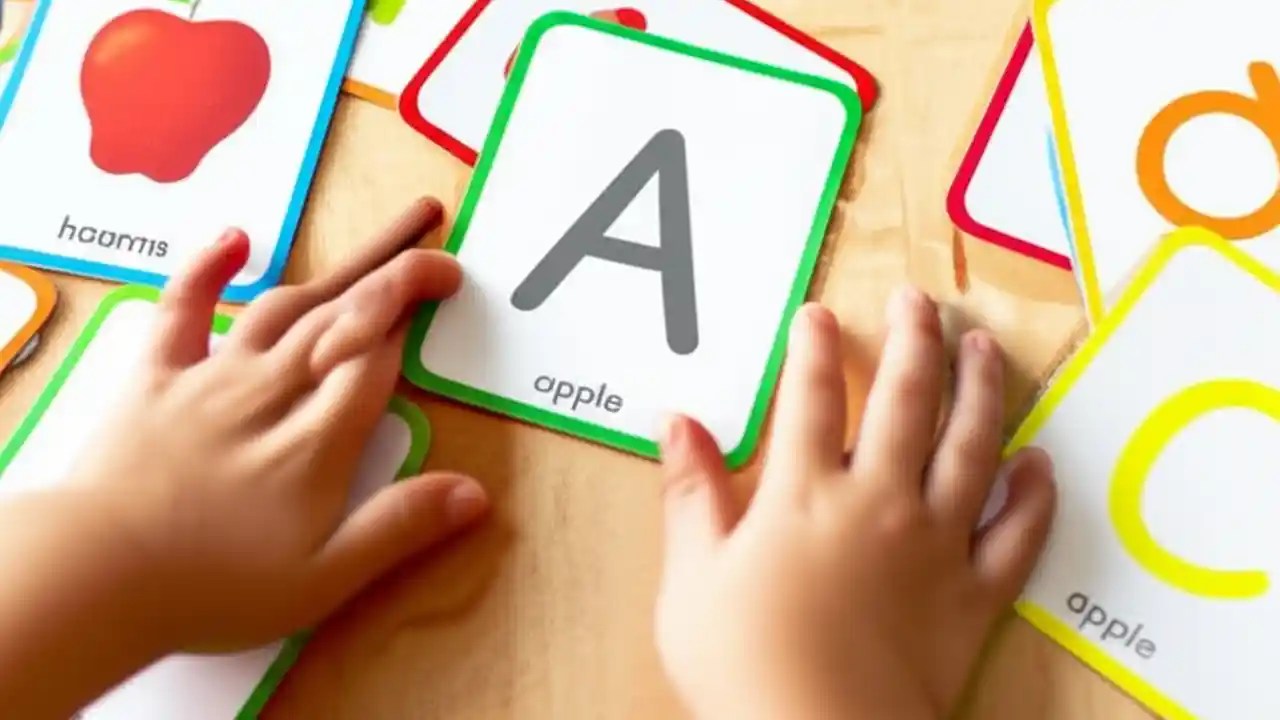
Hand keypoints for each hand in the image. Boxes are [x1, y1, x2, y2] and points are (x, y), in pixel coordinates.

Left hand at [0, 198, 489, 716]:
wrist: (93, 579)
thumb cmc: (213, 588)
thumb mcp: (322, 579)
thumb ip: (397, 528)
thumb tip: (473, 491)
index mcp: (315, 440)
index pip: (375, 356)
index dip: (414, 312)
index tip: (449, 283)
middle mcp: (269, 391)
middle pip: (341, 316)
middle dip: (394, 275)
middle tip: (435, 244)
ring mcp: (211, 378)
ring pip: (283, 306)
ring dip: (338, 268)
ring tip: (385, 238)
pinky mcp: (156, 377)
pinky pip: (183, 310)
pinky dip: (206, 267)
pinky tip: (235, 237)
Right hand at [654, 290, 1055, 719]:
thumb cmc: (744, 666)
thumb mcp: (692, 578)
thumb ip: (690, 494)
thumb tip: (677, 423)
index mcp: (803, 494)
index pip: (810, 397)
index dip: (813, 347)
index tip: (818, 314)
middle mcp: (877, 501)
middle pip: (904, 400)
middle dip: (913, 340)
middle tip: (919, 301)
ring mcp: (934, 544)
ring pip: (970, 446)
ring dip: (980, 389)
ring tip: (984, 347)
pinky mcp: (973, 594)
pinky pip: (1017, 533)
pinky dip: (1033, 495)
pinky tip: (1037, 461)